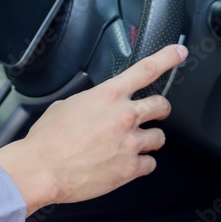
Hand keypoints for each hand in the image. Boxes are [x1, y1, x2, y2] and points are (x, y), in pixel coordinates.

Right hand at [0, 43, 187, 216]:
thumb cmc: (49, 138)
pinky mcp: (131, 168)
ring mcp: (131, 143)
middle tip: (152, 113)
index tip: (178, 53)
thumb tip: (93, 107)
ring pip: (160, 137)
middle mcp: (124, 116)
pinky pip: (150, 164)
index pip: (145, 70)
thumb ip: (88, 103)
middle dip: (159, 109)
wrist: (43, 169)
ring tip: (130, 144)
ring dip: (148, 139)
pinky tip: (124, 163)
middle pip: (161, 105)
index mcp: (107, 96)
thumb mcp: (65, 106)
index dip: (166, 58)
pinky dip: (140, 164)